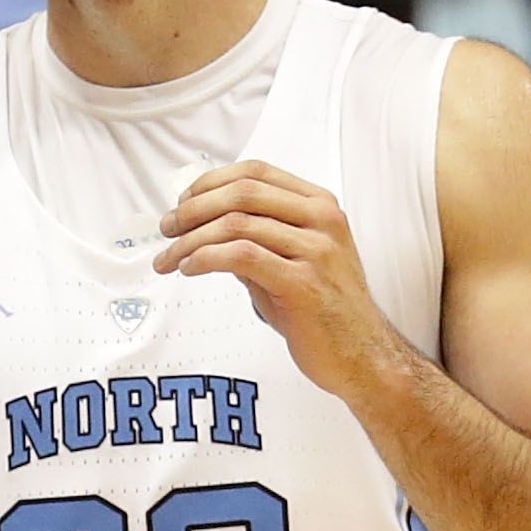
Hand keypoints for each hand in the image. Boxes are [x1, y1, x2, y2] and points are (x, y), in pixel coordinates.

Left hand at [152, 160, 400, 397]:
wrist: (364, 357)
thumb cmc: (325, 312)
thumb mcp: (293, 261)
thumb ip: (257, 238)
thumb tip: (204, 224)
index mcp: (321, 206)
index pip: (255, 173)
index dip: (210, 182)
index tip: (182, 204)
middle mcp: (323, 220)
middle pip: (241, 193)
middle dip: (193, 209)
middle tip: (166, 229)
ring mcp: (317, 251)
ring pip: (236, 224)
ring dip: (191, 240)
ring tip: (169, 258)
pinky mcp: (303, 284)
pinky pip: (241, 257)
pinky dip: (205, 258)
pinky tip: (190, 270)